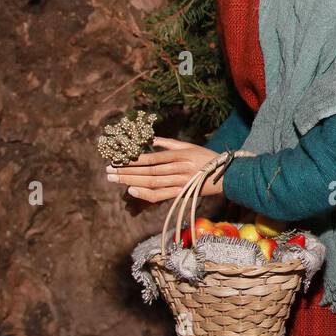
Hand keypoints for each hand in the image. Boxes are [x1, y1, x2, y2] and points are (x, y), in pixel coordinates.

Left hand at [104, 136, 226, 202]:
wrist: (226, 175)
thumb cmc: (206, 158)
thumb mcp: (188, 146)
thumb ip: (168, 143)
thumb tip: (149, 140)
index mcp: (179, 155)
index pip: (151, 158)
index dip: (132, 160)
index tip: (117, 159)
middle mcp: (178, 169)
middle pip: (147, 171)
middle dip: (126, 171)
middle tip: (108, 171)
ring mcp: (180, 182)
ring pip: (151, 182)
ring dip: (130, 181)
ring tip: (114, 179)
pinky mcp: (182, 193)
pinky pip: (161, 195)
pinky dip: (146, 194)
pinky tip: (132, 191)